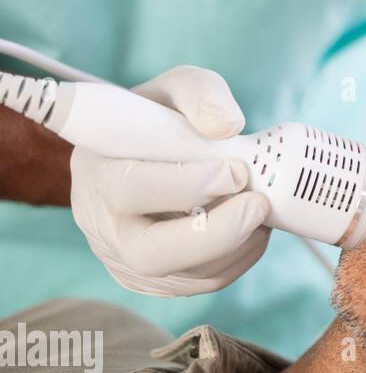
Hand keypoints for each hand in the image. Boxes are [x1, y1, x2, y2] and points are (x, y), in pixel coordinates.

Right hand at [69, 65, 270, 295]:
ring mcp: (129, 260)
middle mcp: (105, 225)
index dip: (184, 185)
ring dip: (238, 243)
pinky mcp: (160, 281)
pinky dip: (242, 255)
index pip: (128, 189)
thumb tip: (226, 124)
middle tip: (259, 204)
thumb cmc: (160, 123)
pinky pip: (206, 281)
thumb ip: (199, 93)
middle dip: (215, 233)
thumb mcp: (174, 90)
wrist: (147, 159)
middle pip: (150, 253)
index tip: (234, 171)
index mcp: (97, 172)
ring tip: (261, 207)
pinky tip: (252, 226)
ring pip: (186, 275)